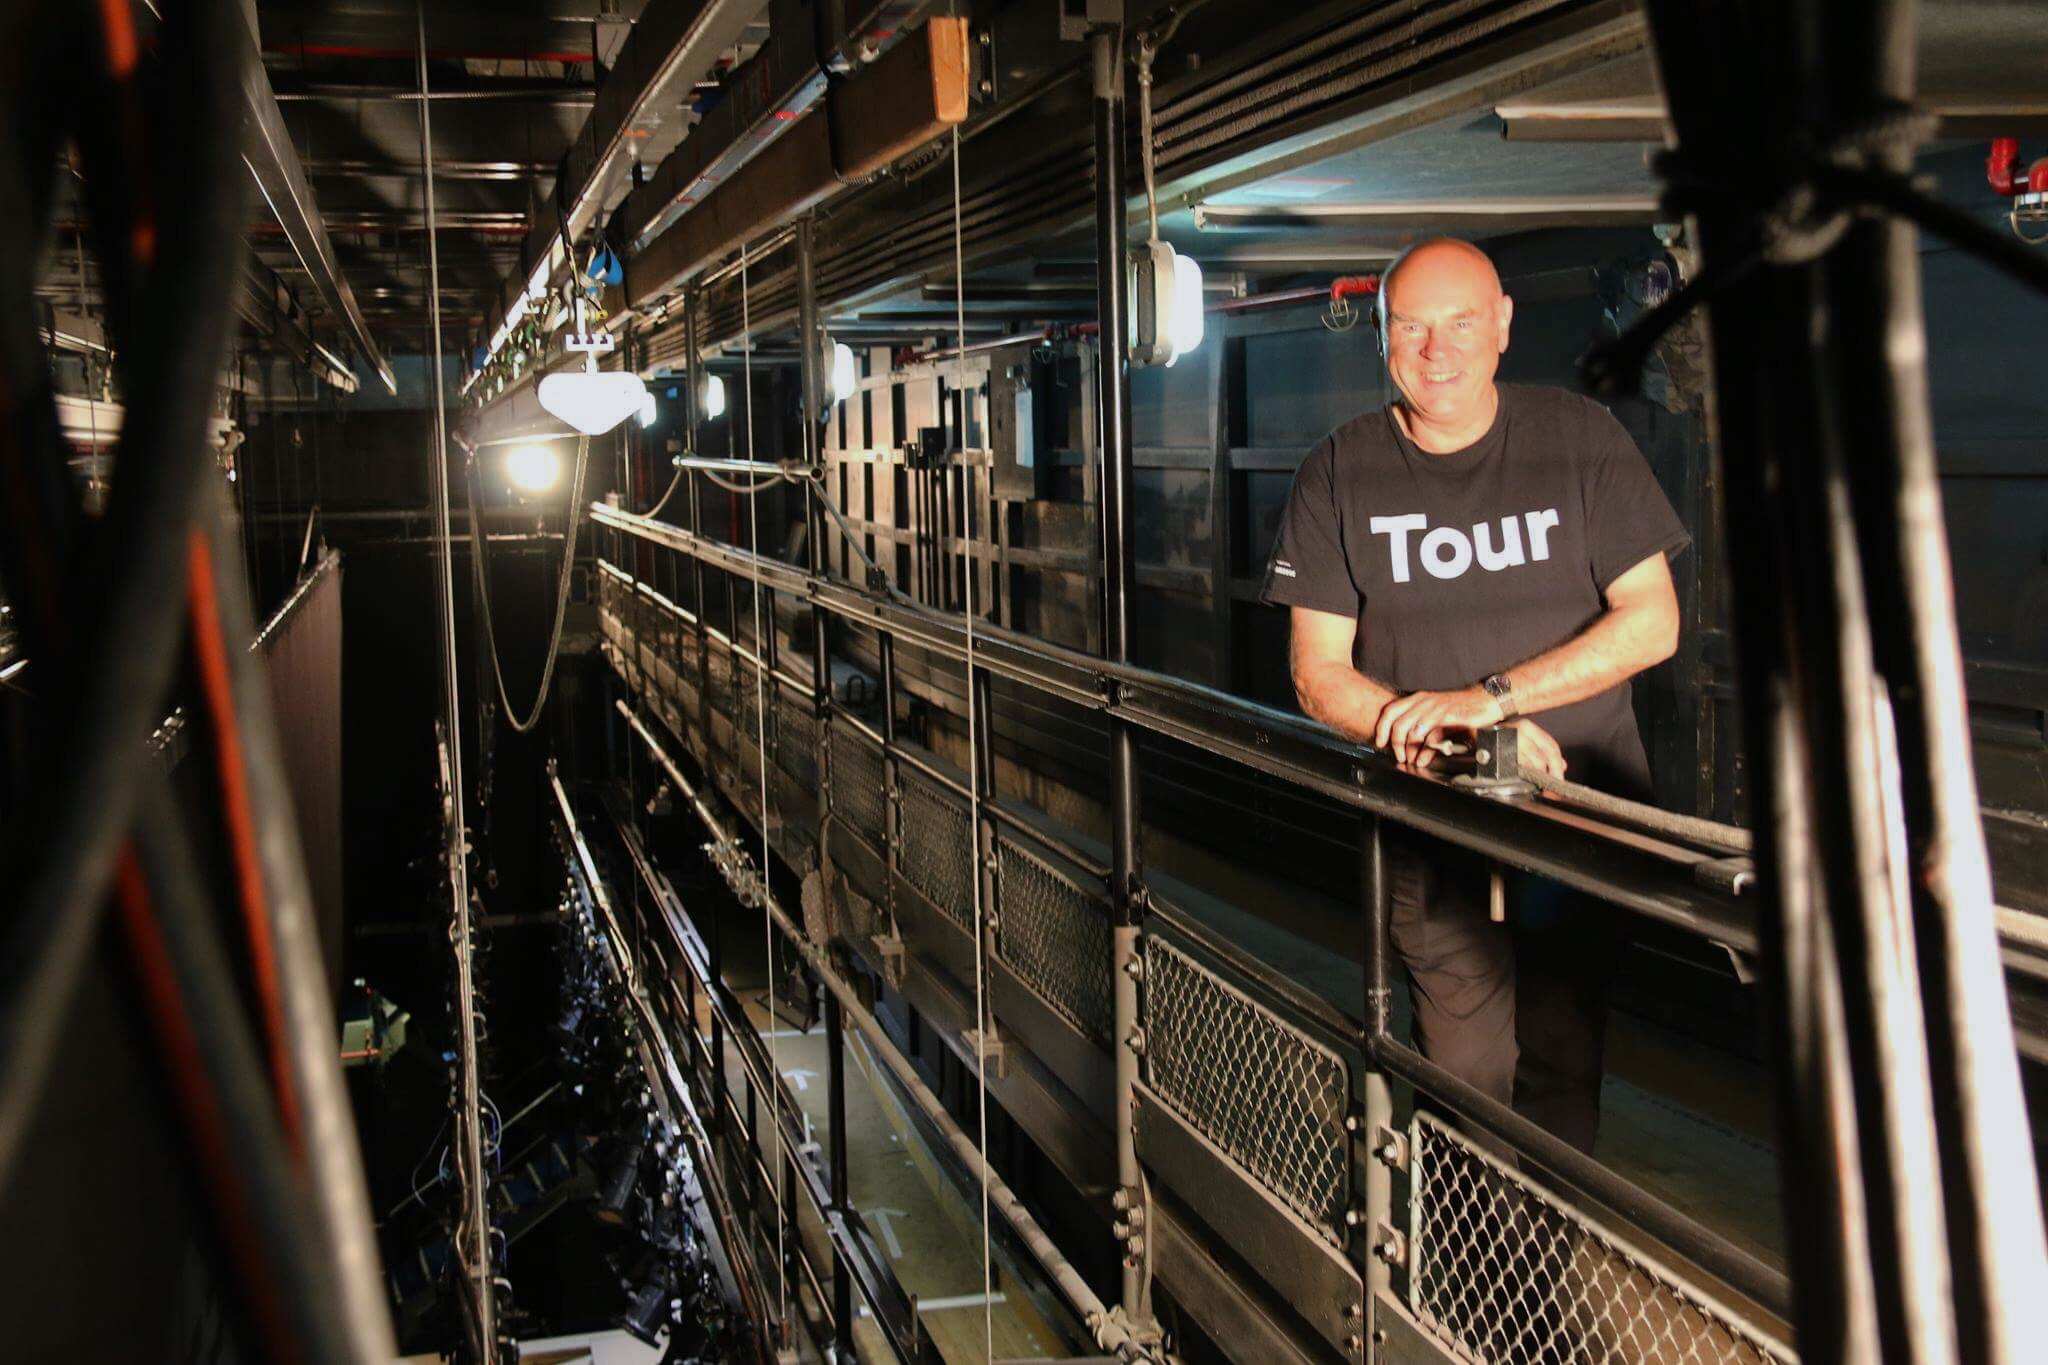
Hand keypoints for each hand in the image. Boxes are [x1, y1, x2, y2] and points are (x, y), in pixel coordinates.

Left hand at [1374, 686, 1502, 765]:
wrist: (1484, 700)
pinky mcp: (1451, 718)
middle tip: (1400, 756)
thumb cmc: (1458, 708)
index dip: (1381, 728)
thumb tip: (1403, 741)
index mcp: (1418, 698)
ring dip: (1410, 749)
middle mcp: (1425, 701)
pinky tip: (1424, 758)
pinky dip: (1425, 751)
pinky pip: (1433, 736)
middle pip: (1399, 724)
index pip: (1390, 710)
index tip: (1379, 743)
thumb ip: (1417, 721)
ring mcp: (1438, 709)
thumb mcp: (1433, 711)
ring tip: (1411, 760)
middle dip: (1396, 744)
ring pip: (1414, 731)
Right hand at [1500, 718, 1566, 778]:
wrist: (1476, 736)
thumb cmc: (1501, 739)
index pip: (1550, 746)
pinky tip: (1526, 777)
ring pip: (1533, 762)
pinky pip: (1518, 766)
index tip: (1560, 774)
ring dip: (1539, 775)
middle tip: (1555, 781)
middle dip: (1552, 770)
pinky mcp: (1500, 752)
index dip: (1558, 762)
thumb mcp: (1524, 739)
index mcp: (1528, 727)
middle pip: (1544, 755)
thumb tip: (1562, 765)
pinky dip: (1525, 774)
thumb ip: (1543, 749)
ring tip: (1540, 782)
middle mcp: (1520, 731)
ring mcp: (1510, 741)